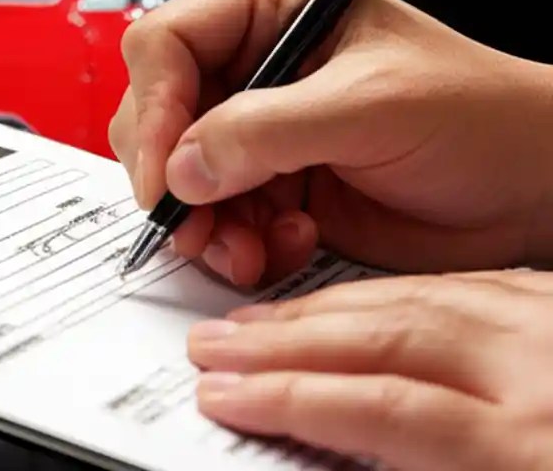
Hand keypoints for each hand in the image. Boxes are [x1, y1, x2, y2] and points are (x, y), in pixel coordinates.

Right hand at [107, 0, 552, 286]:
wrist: (532, 190)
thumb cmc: (478, 118)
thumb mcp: (370, 108)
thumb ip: (266, 132)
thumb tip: (181, 168)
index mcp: (270, 8)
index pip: (166, 44)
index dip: (154, 108)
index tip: (166, 172)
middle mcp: (252, 65)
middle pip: (156, 113)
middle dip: (172, 176)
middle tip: (197, 224)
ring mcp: (258, 129)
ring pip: (178, 176)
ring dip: (205, 222)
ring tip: (246, 249)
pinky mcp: (269, 185)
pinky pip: (214, 218)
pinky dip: (236, 243)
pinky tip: (287, 244)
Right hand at [187, 270, 552, 469]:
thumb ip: (415, 461)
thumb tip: (336, 452)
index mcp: (529, 444)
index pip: (382, 408)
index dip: (290, 400)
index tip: (226, 396)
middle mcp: (543, 371)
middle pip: (386, 339)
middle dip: (283, 342)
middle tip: (213, 344)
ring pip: (417, 297)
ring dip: (324, 306)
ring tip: (261, 320)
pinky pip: (467, 281)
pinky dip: (396, 287)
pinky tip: (357, 296)